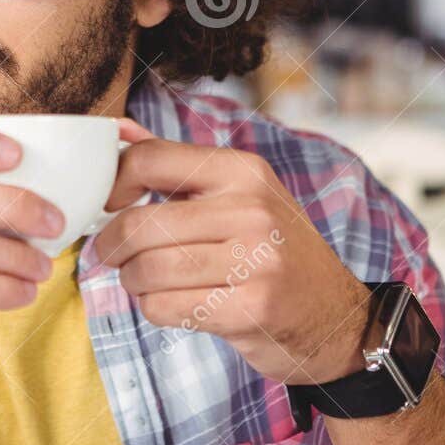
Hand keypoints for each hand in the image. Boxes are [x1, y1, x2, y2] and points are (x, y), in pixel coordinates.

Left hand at [90, 119, 371, 386]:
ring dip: (132, 283)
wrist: (334, 314)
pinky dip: (154, 309)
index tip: (110, 206)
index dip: (113, 185)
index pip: (148, 159)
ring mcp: (255, 261)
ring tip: (146, 282)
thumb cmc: (271, 248)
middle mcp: (251, 209)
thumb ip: (173, 164)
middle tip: (112, 255)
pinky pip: (164, 308)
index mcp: (243, 170)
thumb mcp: (237, 194)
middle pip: (139, 224)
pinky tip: (174, 304)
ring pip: (147, 271)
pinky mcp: (250, 310)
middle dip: (112, 246)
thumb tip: (115, 130)